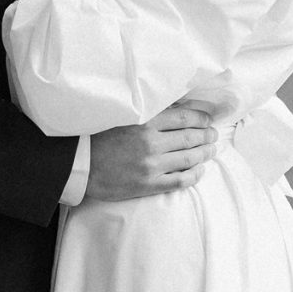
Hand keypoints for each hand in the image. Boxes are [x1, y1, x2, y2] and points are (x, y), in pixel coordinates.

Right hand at [86, 105, 218, 199]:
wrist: (79, 164)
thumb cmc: (98, 136)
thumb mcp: (122, 116)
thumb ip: (147, 112)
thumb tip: (174, 107)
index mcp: (144, 122)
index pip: (183, 117)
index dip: (200, 118)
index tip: (207, 119)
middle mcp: (151, 143)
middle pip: (190, 137)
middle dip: (206, 135)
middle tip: (213, 134)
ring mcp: (151, 166)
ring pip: (189, 158)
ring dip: (204, 153)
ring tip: (211, 149)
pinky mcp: (148, 184)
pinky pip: (180, 180)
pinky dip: (195, 175)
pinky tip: (200, 170)